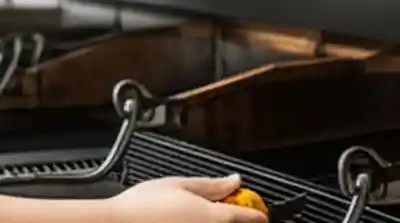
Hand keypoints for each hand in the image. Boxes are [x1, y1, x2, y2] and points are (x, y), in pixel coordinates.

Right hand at [109, 176, 267, 222]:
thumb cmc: (143, 206)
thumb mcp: (179, 185)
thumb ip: (211, 185)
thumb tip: (234, 180)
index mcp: (216, 217)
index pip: (251, 218)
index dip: (256, 212)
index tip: (255, 210)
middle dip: (237, 218)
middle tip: (224, 210)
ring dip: (220, 222)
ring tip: (195, 215)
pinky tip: (183, 221)